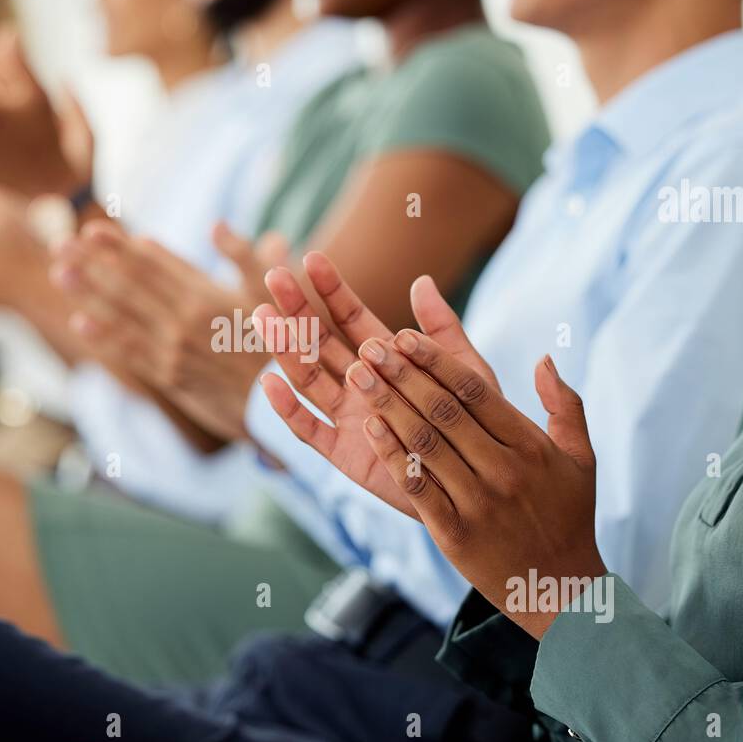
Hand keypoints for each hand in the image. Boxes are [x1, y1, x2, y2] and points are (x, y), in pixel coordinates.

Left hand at [52, 222, 284, 441]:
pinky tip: (81, 322)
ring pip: (123, 315)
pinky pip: (130, 353)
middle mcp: (186, 318)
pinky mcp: (170, 377)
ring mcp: (174, 349)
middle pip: (131, 283)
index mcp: (208, 293)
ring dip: (88, 293)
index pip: (155, 262)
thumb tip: (216, 226)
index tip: (93, 229)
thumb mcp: (268, 294)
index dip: (120, 245)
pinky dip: (104, 337)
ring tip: (60, 273)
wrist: (281, 402)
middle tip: (61, 244)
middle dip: (93, 262)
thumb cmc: (280, 343)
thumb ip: (243, 257)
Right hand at [256, 252, 499, 518]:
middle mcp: (359, 385)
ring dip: (286, 349)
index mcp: (385, 360)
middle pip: (319, 342)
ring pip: (308, 377)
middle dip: (298, 311)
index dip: (332, 290)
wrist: (477, 483)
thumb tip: (422, 280)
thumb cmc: (474, 425)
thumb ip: (442, 330)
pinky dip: (288, 408)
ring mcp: (347, 417)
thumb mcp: (464, 372)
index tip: (312, 259)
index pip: (351, 318)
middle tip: (276, 278)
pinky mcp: (344, 454)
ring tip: (265, 317)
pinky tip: (270, 381)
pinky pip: (309, 429)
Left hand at [354, 332, 604, 639]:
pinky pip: (416, 487)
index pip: (475, 391)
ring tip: (357, 377)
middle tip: (369, 347)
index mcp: (529, 444)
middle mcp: (503, 469)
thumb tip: (545, 358)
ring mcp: (478, 502)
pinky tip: (368, 427)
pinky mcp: (454, 533)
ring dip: (387, 406)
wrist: (557, 587)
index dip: (435, 361)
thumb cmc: (567, 515)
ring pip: (425, 443)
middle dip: (403, 374)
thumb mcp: (581, 458)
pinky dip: (391, 455)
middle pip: (444, 411)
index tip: (403, 337)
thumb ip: (565, 404)